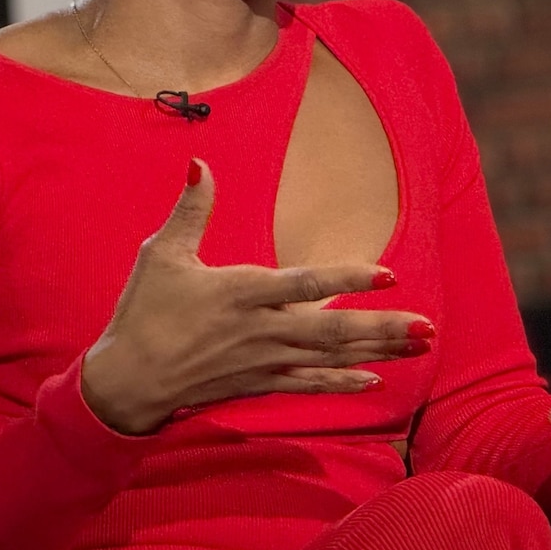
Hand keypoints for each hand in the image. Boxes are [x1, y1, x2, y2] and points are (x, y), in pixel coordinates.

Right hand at [81, 160, 432, 434]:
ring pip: (330, 358)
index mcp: (241, 292)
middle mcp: (260, 330)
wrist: (123, 384)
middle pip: (332, 329)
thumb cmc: (141, 314)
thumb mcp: (161, 254)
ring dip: (377, 351)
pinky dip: (342, 384)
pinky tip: (375, 382)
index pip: (305, 284)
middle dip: (383, 328)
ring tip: (419, 346)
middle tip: (428, 326)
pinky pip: (308, 386)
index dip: (348, 278)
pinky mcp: (258, 384)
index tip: (389, 274)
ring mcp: (263, 361)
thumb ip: (191, 210)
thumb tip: (199, 163)